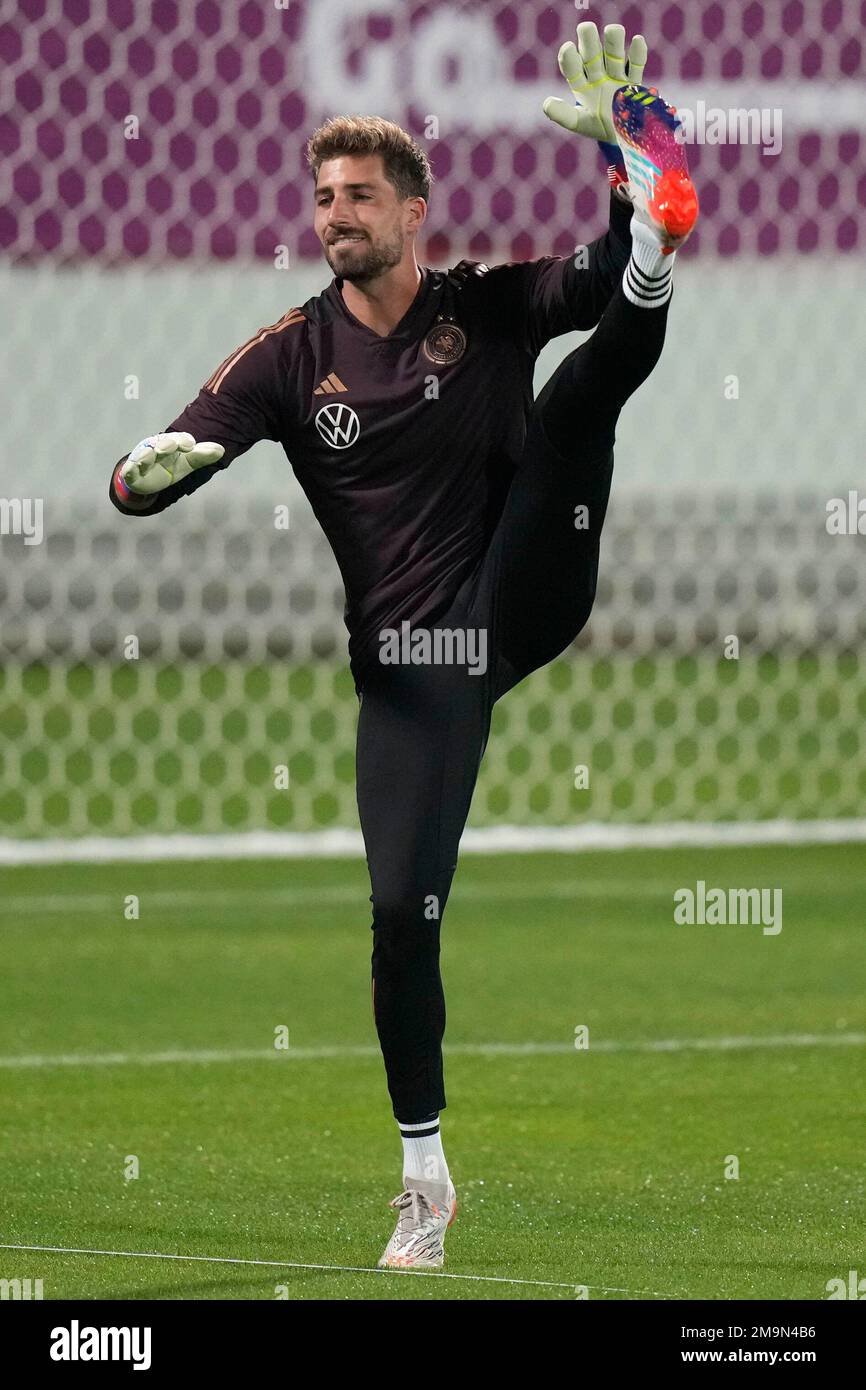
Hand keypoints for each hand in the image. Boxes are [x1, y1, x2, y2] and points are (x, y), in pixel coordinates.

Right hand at [121, 432, 224, 494]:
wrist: (148, 481)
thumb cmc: (169, 467)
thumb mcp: (187, 464)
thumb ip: (202, 456)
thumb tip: (221, 449)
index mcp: (171, 444)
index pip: (178, 439)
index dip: (183, 441)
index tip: (191, 446)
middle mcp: (155, 448)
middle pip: (161, 443)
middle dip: (166, 444)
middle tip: (170, 448)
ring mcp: (142, 459)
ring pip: (144, 453)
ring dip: (147, 454)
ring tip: (152, 456)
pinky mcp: (132, 471)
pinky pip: (130, 469)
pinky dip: (131, 468)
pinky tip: (134, 468)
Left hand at [543, 21, 647, 143]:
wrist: (623, 137)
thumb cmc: (598, 127)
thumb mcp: (579, 123)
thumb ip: (563, 115)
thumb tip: (547, 104)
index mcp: (582, 84)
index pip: (573, 67)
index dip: (569, 57)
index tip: (568, 48)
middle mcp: (598, 75)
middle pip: (592, 54)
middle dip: (589, 41)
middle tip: (585, 28)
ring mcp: (617, 77)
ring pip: (614, 55)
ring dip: (613, 41)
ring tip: (613, 30)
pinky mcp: (634, 82)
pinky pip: (636, 65)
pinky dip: (637, 53)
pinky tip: (637, 41)